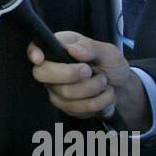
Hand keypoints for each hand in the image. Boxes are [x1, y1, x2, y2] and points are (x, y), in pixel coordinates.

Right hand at [26, 31, 146, 125]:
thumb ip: (91, 48)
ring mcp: (56, 89)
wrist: (122, 88)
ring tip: (104, 82)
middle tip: (89, 71)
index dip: (33, 53)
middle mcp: (52, 69)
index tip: (39, 59)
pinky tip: (104, 95)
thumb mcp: (107, 52)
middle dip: (68, 74)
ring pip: (64, 93)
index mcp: (60, 48)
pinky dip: (99, 101)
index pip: (35, 48)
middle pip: (42, 73)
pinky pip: (78, 108)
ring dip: (92, 88)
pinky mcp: (65, 107)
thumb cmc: (110, 65)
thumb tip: (73, 49)